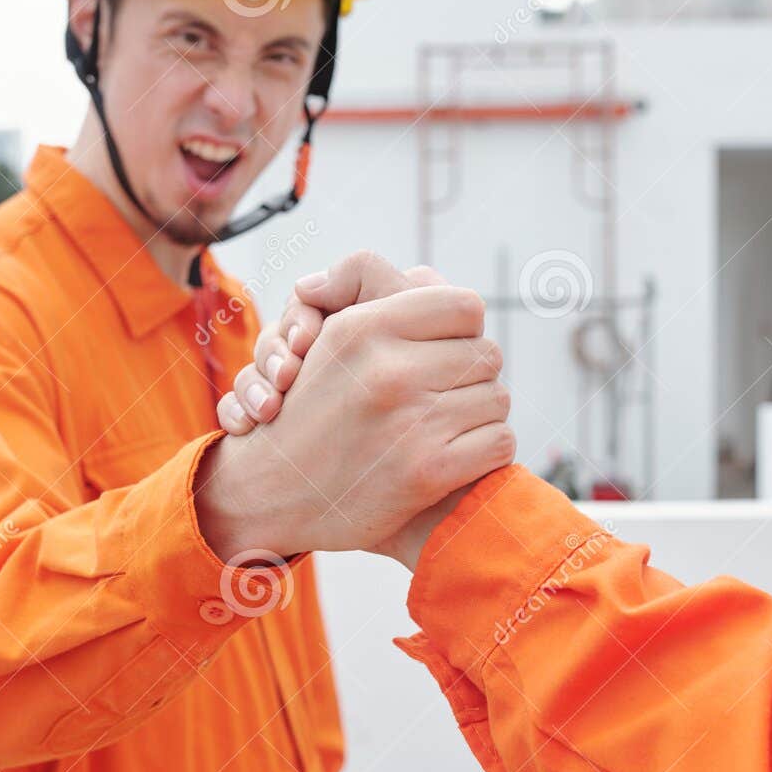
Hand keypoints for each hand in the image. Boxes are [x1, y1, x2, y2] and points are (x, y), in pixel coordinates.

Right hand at [194, 280, 511, 560]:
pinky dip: (486, 452)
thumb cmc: (308, 411)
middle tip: (449, 393)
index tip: (448, 350)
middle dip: (472, 375)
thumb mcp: (329, 337)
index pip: (464, 306)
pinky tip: (459, 457)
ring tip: (449, 424)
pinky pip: (498, 442)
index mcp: (364, 328)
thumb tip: (427, 275)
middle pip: (486, 354)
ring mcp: (410, 422)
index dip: (464, 330)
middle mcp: (387, 371)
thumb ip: (372, 291)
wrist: (272, 495)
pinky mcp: (428, 471)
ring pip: (496, 398)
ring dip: (480, 414)